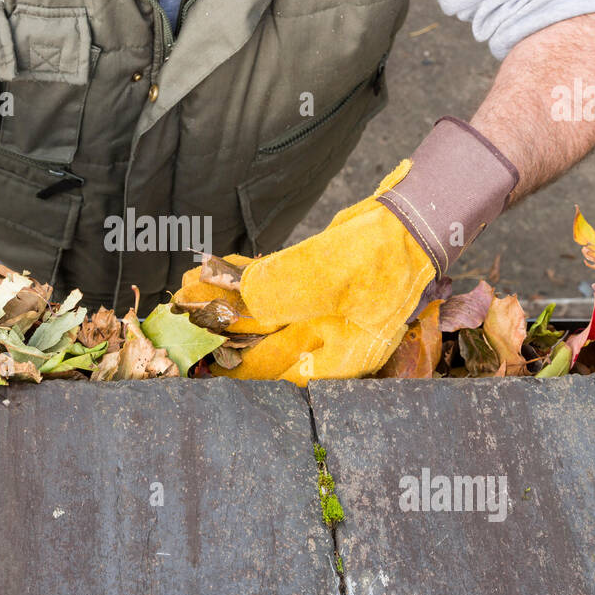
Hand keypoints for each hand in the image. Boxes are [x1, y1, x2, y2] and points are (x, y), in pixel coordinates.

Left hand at [192, 118, 518, 384]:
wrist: (415, 219)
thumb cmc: (384, 253)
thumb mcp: (328, 274)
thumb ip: (279, 289)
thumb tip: (235, 298)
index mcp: (339, 359)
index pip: (276, 376)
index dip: (234, 369)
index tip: (197, 356)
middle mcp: (327, 343)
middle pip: (261, 345)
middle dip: (219, 330)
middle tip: (179, 318)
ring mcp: (319, 314)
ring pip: (260, 314)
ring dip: (223, 301)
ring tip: (185, 290)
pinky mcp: (312, 286)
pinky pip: (269, 288)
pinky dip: (241, 278)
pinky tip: (211, 270)